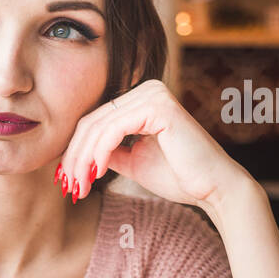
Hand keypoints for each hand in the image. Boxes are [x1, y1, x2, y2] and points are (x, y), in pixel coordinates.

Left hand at [56, 79, 252, 214]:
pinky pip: (114, 130)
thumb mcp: (132, 161)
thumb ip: (109, 151)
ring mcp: (153, 94)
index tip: (66, 180)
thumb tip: (78, 154)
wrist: (212, 188)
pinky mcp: (158, 107)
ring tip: (78, 186)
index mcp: (141, 99)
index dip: (75, 151)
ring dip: (83, 160)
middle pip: (91, 122)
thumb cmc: (177, 176)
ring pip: (98, 127)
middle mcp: (147, 89)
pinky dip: (100, 153)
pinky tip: (96, 174)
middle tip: (68, 186)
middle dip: (74, 157)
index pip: (94, 121)